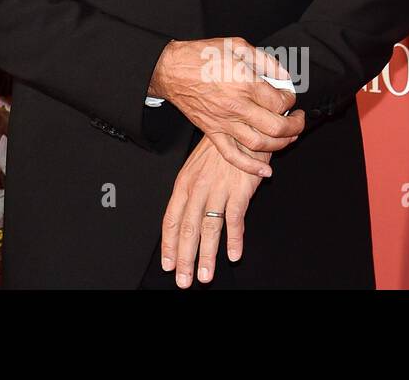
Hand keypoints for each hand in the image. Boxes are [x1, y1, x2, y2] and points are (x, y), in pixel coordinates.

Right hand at [149, 37, 304, 176]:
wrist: (170, 69)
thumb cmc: (201, 55)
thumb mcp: (236, 45)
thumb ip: (264, 60)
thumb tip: (283, 74)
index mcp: (244, 83)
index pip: (280, 101)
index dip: (290, 99)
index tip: (288, 96)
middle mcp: (237, 106)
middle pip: (276, 126)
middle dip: (295, 126)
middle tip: (299, 120)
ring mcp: (224, 122)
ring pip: (260, 143)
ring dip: (281, 145)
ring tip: (289, 137)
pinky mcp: (212, 132)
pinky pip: (233, 155)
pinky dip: (251, 166)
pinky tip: (265, 170)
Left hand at [160, 135, 268, 286]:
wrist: (241, 128)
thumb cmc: (219, 150)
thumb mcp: (196, 169)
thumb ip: (190, 195)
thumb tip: (184, 222)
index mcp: (184, 183)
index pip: (170, 219)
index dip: (168, 245)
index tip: (167, 264)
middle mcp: (198, 188)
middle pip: (187, 229)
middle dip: (185, 258)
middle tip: (184, 280)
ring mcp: (218, 189)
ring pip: (209, 228)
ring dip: (207, 255)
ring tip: (206, 275)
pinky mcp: (240, 189)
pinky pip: (235, 219)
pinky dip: (234, 239)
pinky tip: (233, 254)